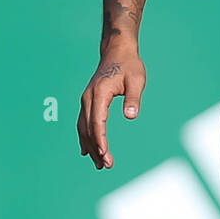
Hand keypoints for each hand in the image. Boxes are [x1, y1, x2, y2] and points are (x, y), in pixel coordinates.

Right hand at [77, 48, 145, 169]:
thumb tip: (131, 116)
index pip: (97, 121)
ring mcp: (86, 100)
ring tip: (99, 165)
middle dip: (96, 148)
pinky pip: (83, 123)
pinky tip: (88, 152)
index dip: (100, 139)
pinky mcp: (88, 102)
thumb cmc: (130, 66)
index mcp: (100, 93)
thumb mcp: (137, 80)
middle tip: (106, 166)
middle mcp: (89, 98)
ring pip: (83, 128)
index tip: (105, 154)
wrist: (117, 52)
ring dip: (90, 147)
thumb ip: (133, 98)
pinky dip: (85, 138)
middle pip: (88, 128)